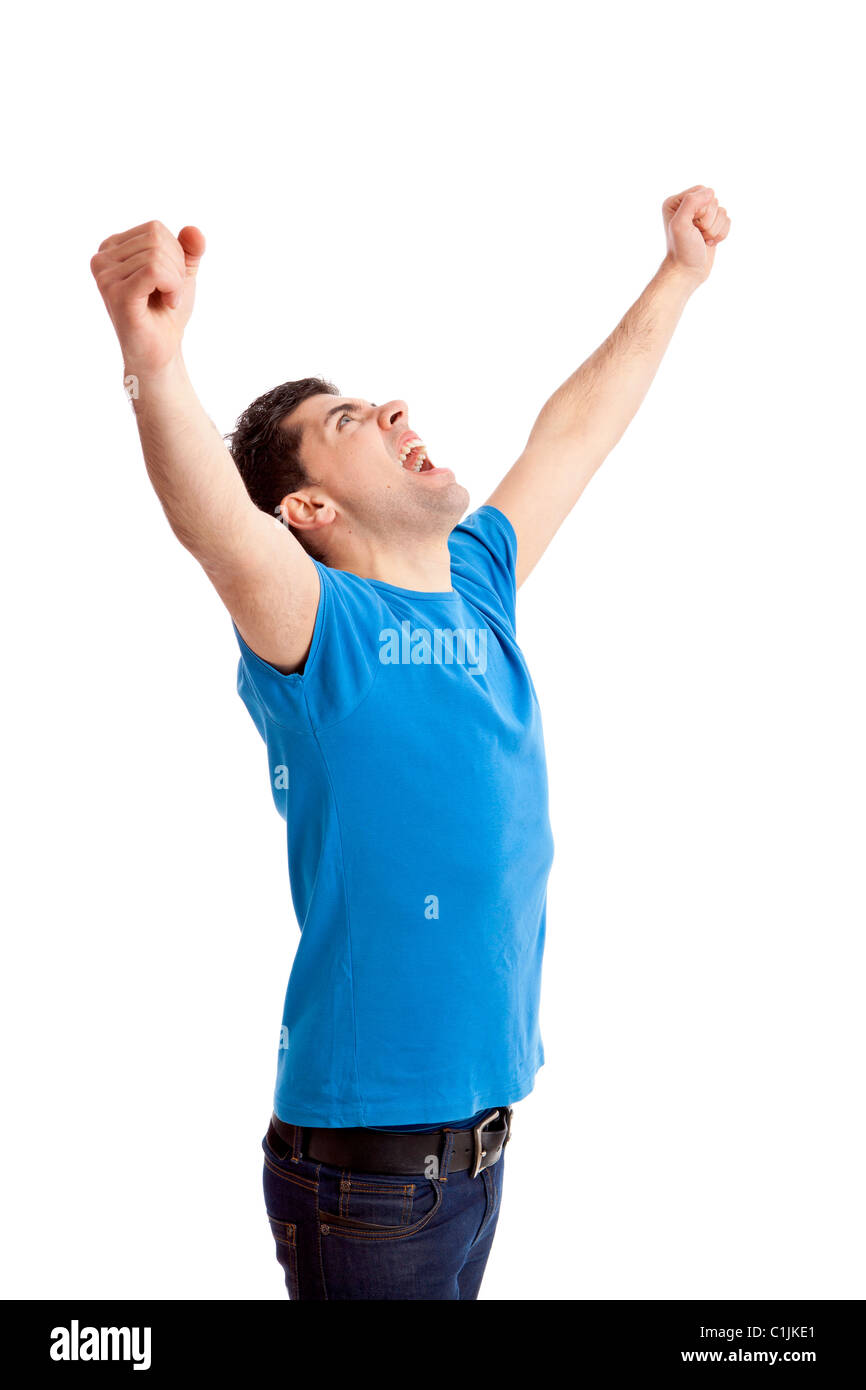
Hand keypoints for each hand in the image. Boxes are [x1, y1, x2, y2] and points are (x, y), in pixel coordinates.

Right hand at [90, 220, 205, 377]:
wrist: (162, 351)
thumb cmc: (166, 313)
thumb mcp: (181, 273)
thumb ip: (188, 249)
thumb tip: (194, 230)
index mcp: (112, 248)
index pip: (155, 229)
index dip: (175, 255)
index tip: (170, 282)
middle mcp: (102, 259)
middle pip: (156, 239)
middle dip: (176, 268)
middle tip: (170, 293)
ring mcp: (105, 277)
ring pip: (157, 256)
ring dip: (176, 282)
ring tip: (166, 301)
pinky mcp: (116, 294)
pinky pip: (155, 271)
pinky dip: (172, 287)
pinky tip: (168, 303)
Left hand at [661, 186, 730, 285]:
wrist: (687, 272)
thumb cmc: (682, 250)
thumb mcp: (680, 224)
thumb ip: (691, 202)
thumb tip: (710, 192)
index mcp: (676, 202)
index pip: (702, 191)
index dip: (703, 209)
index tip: (692, 226)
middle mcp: (688, 207)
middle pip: (714, 201)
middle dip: (709, 221)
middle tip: (697, 235)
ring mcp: (701, 217)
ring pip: (723, 211)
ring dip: (715, 230)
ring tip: (703, 240)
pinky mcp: (712, 226)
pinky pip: (727, 221)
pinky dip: (721, 234)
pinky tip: (709, 242)